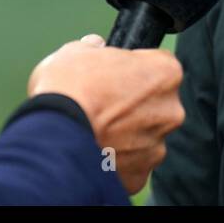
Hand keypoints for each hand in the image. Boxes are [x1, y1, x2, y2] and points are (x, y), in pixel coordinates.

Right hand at [28, 35, 184, 194]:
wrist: (53, 136)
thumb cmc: (67, 88)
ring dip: (126, 135)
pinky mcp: (140, 176)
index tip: (116, 76)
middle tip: (103, 106)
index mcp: (165, 73)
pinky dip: (116, 160)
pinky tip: (94, 151)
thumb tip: (96, 46)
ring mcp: (157, 145)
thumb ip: (94, 48)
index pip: (159, 66)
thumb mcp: (75, 51)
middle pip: (156, 104)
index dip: (135, 69)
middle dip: (134, 105)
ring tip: (94, 130)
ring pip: (144, 137)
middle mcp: (170, 110)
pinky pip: (131, 164)